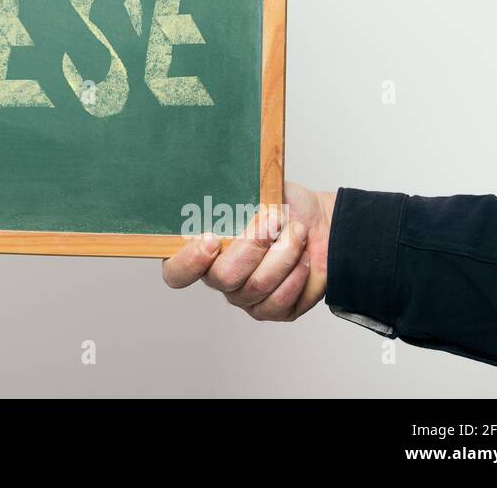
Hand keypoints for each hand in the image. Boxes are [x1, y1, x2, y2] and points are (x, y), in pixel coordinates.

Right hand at [162, 182, 335, 320]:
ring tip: (297, 231)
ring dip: (284, 253)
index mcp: (202, 249)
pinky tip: (303, 258)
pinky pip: (279, 301)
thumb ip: (231, 196)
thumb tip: (217, 186)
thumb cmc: (283, 205)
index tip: (212, 239)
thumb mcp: (253, 191)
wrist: (320, 222)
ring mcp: (245, 297)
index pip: (176, 271)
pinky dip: (296, 273)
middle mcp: (218, 277)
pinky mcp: (274, 310)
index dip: (189, 261)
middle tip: (274, 219)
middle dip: (253, 245)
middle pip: (223, 277)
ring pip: (257, 286)